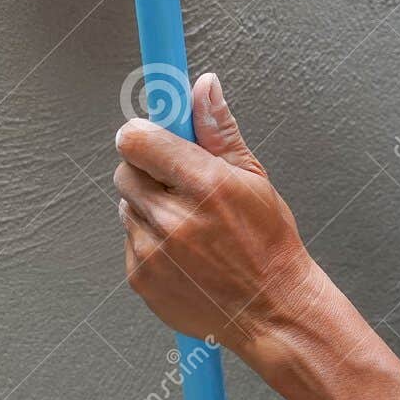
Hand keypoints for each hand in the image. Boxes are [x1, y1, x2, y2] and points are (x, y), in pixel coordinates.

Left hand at [113, 73, 326, 351]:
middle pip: (125, 170)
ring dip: (149, 208)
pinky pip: (129, 240)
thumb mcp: (254, 179)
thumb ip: (219, 130)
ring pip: (126, 205)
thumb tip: (202, 86)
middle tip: (179, 186)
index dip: (143, 135)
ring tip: (189, 225)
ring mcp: (153, 251)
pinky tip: (183, 252)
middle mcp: (175, 219)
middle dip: (147, 172)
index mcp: (205, 186)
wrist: (273, 313)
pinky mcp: (140, 277)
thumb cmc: (268, 245)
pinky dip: (148, 241)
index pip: (137, 139)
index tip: (153, 137)